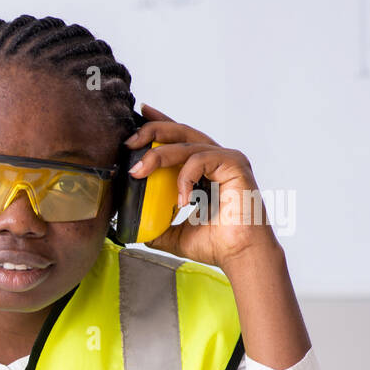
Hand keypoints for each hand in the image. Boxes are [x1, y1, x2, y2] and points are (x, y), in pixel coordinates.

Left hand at [124, 104, 279, 268]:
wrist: (239, 255)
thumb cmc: (217, 243)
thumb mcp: (174, 234)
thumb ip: (156, 226)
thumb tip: (133, 228)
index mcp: (203, 169)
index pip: (179, 139)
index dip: (160, 123)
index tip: (141, 113)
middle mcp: (215, 160)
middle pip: (180, 132)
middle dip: (152, 131)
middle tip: (130, 142)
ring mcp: (226, 160)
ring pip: (186, 144)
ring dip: (157, 155)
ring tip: (138, 172)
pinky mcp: (234, 165)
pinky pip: (200, 160)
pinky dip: (184, 177)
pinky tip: (181, 199)